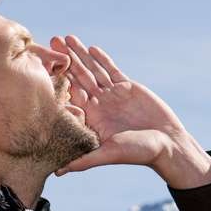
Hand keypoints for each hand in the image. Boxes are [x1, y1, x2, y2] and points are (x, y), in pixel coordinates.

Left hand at [50, 35, 197, 176]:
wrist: (168, 143)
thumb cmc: (138, 153)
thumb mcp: (109, 154)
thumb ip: (84, 160)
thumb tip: (57, 173)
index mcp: (90, 120)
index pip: (68, 98)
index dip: (56, 81)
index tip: (42, 66)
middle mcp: (98, 106)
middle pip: (77, 79)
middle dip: (64, 61)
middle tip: (50, 41)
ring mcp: (112, 95)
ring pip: (92, 71)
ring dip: (80, 55)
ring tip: (67, 38)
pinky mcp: (127, 87)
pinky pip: (111, 70)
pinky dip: (102, 59)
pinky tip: (91, 48)